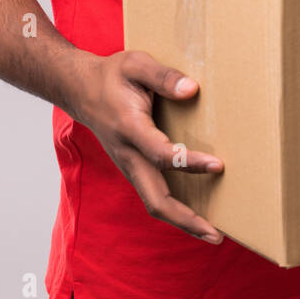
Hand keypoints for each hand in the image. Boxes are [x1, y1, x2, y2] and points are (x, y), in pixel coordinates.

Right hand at [69, 50, 224, 242]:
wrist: (80, 90)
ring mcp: (129, 165)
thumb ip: (164, 76)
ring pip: (154, 202)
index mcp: (129, 127)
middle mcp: (128, 154)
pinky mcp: (134, 168)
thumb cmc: (112, 75)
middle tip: (216, 234)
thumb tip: (192, 90)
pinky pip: (154, 194)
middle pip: (154, 199)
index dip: (188, 162)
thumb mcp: (136, 64)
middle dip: (185, 219)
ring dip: (182, 221)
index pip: (160, 153)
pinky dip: (175, 209)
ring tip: (213, 234)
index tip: (218, 165)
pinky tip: (197, 214)